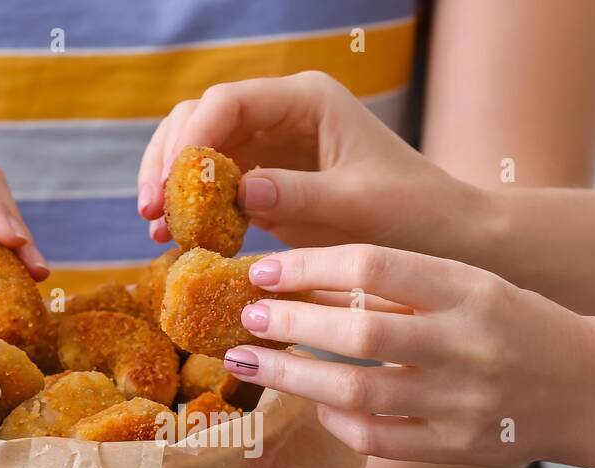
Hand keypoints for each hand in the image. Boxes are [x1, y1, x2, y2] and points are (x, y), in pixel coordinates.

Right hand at [137, 71, 475, 253]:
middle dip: (170, 160)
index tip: (172, 184)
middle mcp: (283, 114)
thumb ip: (298, 194)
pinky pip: (215, 188)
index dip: (193, 137)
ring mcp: (272, 148)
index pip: (231, 101)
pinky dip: (192, 210)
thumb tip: (239, 190)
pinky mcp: (268, 183)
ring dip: (172, 185)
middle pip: (202, 118)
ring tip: (155, 228)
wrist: (441, 239)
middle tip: (152, 211)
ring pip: (200, 151)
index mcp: (308, 100)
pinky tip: (174, 240)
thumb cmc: (412, 214)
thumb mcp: (357, 205)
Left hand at [218, 244, 594, 465]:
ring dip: (293, 377)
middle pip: (358, 334)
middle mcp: (467, 344)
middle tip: (244, 316)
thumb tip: (307, 281)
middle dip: (289, 324)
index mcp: (471, 289)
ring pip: (358, 392)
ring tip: (248, 363)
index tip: (264, 269)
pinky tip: (311, 405)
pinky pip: (379, 439)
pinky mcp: (458, 448)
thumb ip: (403, 285)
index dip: (309, 267)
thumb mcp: (473, 286)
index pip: (373, 268)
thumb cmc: (519, 325)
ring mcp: (462, 403)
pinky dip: (336, 422)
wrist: (594, 388)